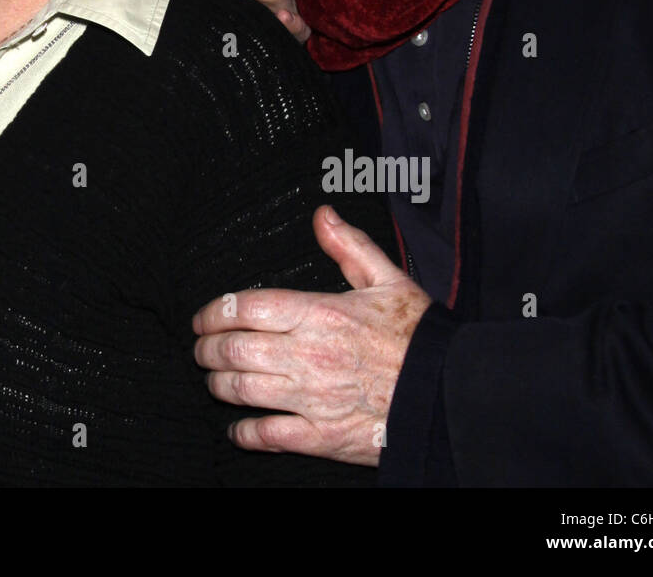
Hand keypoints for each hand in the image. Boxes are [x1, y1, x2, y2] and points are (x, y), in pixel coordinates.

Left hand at [193, 206, 430, 465]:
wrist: (451, 394)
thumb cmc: (419, 338)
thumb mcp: (388, 280)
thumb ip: (349, 246)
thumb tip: (321, 215)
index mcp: (320, 313)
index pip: (247, 308)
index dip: (215, 312)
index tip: (203, 318)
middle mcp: (309, 355)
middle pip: (236, 349)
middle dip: (207, 349)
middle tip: (200, 349)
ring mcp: (313, 398)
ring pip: (244, 390)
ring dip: (218, 385)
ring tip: (213, 380)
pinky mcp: (322, 437)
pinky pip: (270, 435)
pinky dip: (245, 433)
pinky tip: (237, 430)